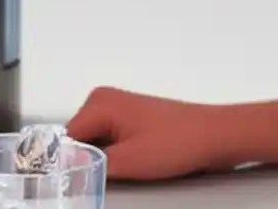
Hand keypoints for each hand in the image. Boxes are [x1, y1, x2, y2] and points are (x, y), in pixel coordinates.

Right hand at [65, 86, 231, 181]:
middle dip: (91, 159)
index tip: (81, 178)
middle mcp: (104, 99)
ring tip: (131, 163)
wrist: (213, 135)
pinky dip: (116, 152)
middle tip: (117, 170)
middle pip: (78, 139)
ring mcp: (117, 107)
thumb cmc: (178, 141)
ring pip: (94, 141)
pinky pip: (109, 138)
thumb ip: (90, 165)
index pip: (65, 138)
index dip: (72, 161)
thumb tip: (65, 169)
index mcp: (99, 103)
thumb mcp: (127, 161)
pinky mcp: (129, 117)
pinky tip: (136, 158)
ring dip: (106, 157)